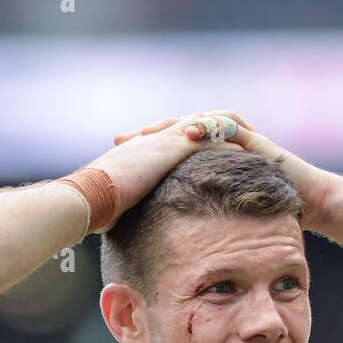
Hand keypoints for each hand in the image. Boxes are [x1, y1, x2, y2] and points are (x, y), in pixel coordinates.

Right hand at [85, 111, 247, 232]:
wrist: (90, 195)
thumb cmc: (97, 204)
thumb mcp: (117, 201)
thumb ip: (128, 203)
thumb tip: (123, 222)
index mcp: (144, 148)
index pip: (175, 133)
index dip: (195, 136)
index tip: (211, 143)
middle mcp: (156, 138)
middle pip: (195, 121)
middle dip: (218, 125)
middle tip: (241, 133)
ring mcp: (165, 140)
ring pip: (207, 123)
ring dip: (230, 128)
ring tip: (252, 135)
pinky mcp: (173, 148)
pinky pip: (210, 139)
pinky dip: (227, 143)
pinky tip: (245, 151)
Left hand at [111, 111, 337, 233]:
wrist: (311, 202)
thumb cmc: (270, 218)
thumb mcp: (223, 220)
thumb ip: (198, 222)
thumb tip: (161, 246)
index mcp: (207, 163)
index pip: (167, 152)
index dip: (140, 155)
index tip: (112, 162)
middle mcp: (219, 146)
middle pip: (174, 132)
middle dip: (146, 136)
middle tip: (119, 141)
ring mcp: (236, 139)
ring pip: (195, 123)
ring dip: (169, 127)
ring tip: (147, 133)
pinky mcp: (253, 139)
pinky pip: (225, 127)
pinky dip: (206, 128)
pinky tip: (185, 134)